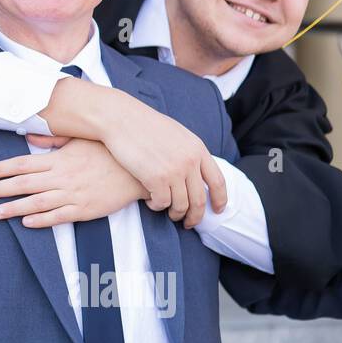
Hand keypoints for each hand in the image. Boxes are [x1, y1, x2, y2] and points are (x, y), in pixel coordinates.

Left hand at [0, 138, 147, 228]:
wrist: (136, 170)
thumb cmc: (107, 152)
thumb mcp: (80, 140)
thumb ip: (54, 141)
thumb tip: (32, 138)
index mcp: (58, 159)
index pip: (22, 164)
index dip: (1, 169)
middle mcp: (61, 177)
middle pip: (23, 185)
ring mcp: (72, 194)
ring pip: (36, 203)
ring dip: (13, 208)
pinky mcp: (84, 209)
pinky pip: (58, 216)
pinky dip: (41, 220)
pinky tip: (26, 222)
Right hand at [80, 86, 226, 226]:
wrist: (121, 119)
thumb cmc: (144, 125)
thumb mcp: (176, 134)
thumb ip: (189, 151)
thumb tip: (196, 168)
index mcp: (197, 149)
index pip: (218, 181)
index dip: (220, 199)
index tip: (217, 210)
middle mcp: (189, 162)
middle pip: (199, 200)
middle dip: (195, 216)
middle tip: (189, 223)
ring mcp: (173, 171)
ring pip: (181, 205)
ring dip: (175, 213)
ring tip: (168, 212)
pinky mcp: (155, 179)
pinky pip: (161, 203)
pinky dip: (157, 206)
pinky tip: (151, 201)